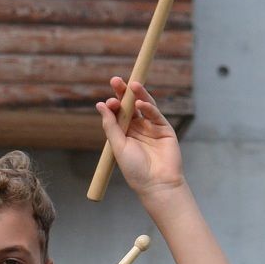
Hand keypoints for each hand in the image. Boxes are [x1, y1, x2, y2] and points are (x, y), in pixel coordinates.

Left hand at [99, 76, 184, 196]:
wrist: (156, 183)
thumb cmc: (135, 169)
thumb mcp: (118, 146)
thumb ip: (110, 125)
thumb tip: (100, 105)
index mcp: (124, 133)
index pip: (118, 113)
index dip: (113, 104)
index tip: (108, 101)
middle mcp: (137, 128)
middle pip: (130, 105)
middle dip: (123, 92)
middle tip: (115, 80)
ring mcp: (151, 127)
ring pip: (144, 105)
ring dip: (137, 94)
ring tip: (132, 85)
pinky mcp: (164, 128)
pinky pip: (155, 114)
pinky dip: (148, 107)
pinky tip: (140, 104)